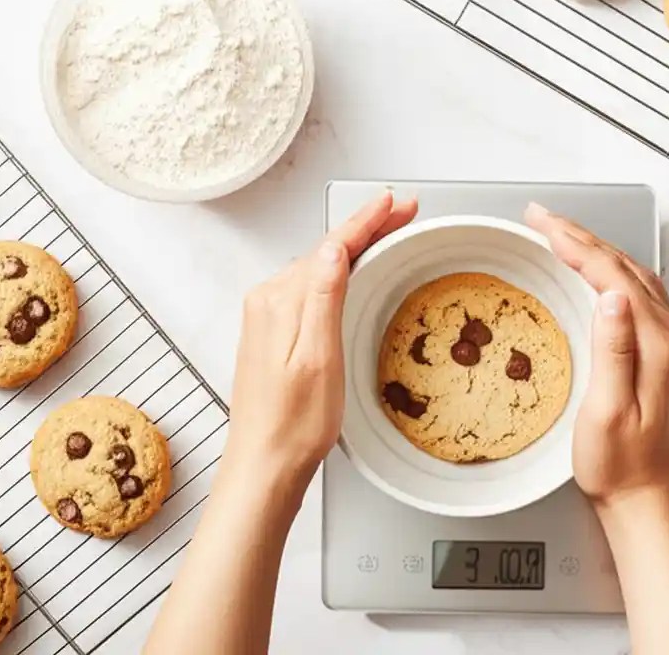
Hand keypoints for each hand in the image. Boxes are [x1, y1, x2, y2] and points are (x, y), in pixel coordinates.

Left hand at [229, 192, 417, 482]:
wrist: (264, 466)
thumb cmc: (294, 424)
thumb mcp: (319, 357)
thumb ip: (323, 297)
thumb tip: (333, 247)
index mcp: (280, 302)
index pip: (331, 248)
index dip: (367, 221)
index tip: (394, 202)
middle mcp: (268, 302)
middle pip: (325, 252)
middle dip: (365, 229)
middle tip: (404, 213)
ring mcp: (268, 318)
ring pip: (317, 269)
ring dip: (352, 248)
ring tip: (386, 233)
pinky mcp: (272, 334)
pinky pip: (309, 290)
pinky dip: (336, 273)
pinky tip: (351, 273)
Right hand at [524, 203, 668, 510]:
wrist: (648, 500)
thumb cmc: (621, 466)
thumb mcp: (607, 413)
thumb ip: (613, 351)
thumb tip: (611, 296)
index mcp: (656, 344)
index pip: (611, 276)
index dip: (574, 245)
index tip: (542, 225)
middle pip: (623, 266)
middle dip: (580, 236)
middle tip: (540, 217)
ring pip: (632, 275)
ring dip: (595, 249)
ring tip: (559, 233)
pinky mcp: (662, 353)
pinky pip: (636, 293)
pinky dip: (609, 271)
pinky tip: (594, 271)